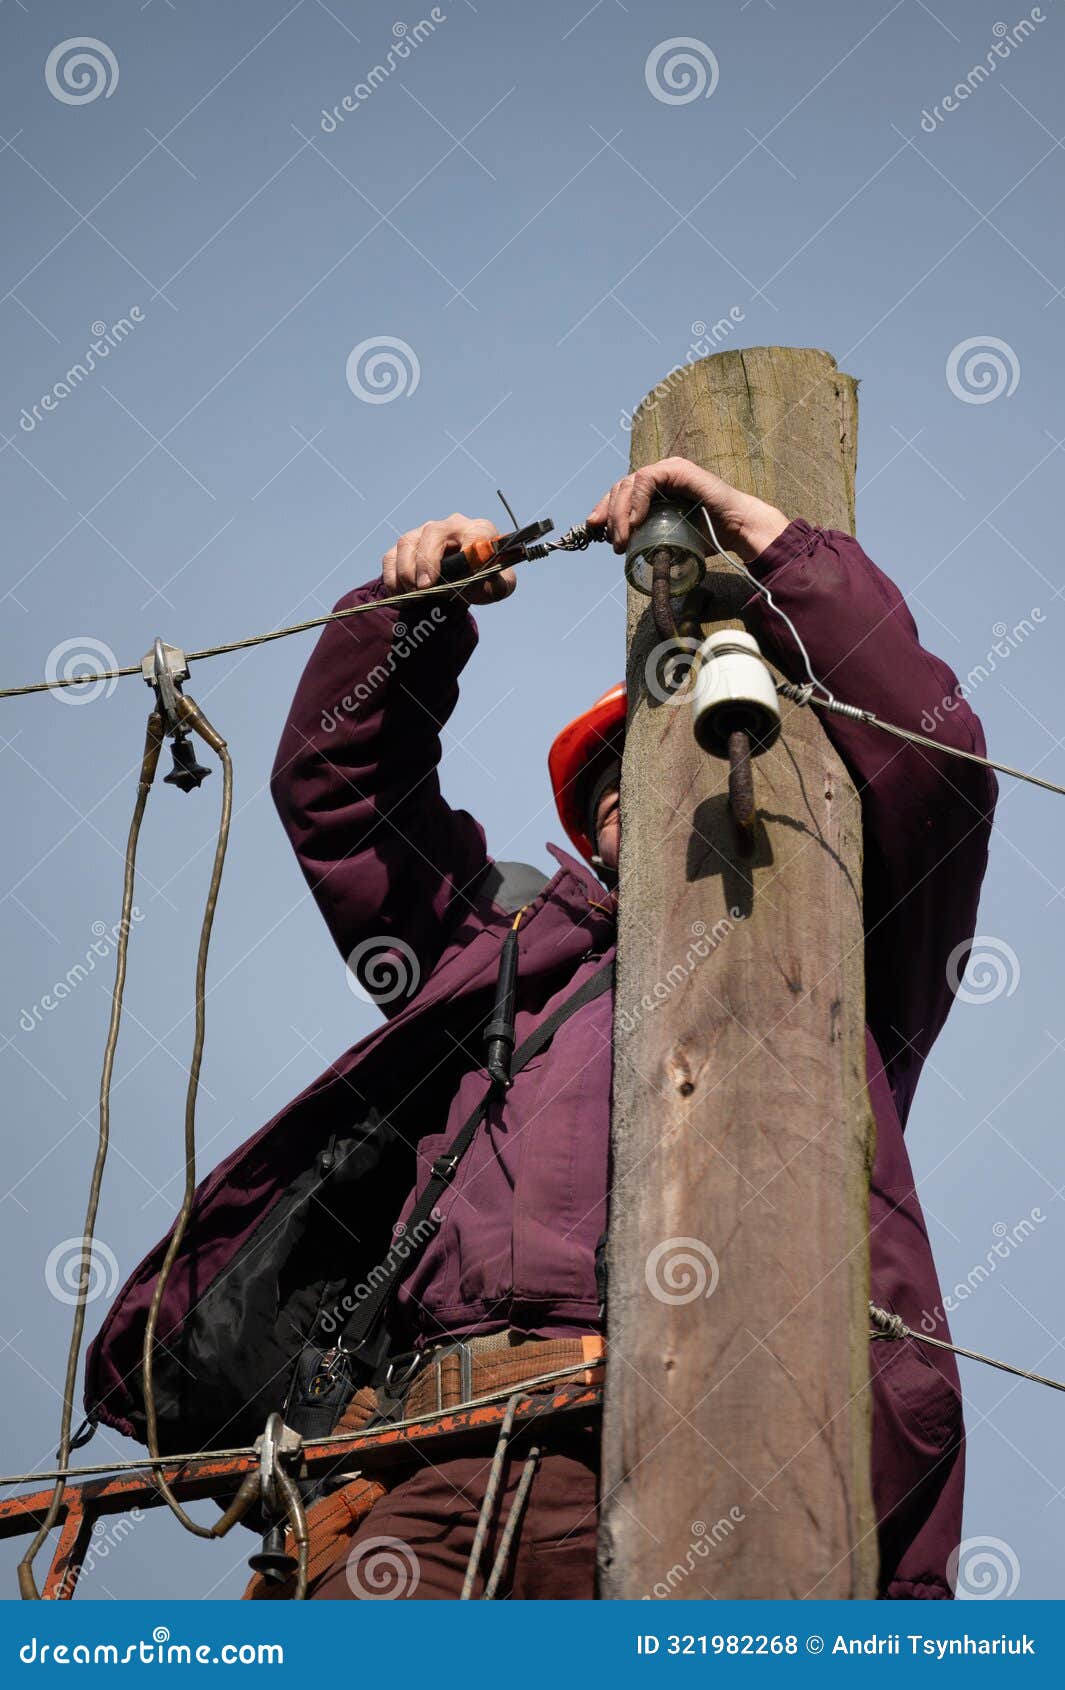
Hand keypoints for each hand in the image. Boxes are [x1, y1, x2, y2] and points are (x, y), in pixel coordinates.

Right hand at [382, 514, 515, 605]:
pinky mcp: (406, 546)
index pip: (476, 532)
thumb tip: (486, 581)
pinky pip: (391, 557)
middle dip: (426, 561)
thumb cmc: (485, 580)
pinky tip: (402, 595)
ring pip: (407, 543)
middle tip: (426, 587)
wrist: (465, 581)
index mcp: (479, 531)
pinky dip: (392, 578)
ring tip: (415, 595)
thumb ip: (498, 585)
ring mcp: (424, 533)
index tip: (467, 571)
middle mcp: (451, 526)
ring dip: (407, 572)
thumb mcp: (499, 586)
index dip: (471, 549)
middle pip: (432, 532)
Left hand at [587, 457, 789, 564]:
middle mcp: (659, 476)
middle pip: (620, 488)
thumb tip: (624, 551)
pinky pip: (648, 479)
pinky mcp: (678, 470)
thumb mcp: (666, 538)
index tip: (594, 530)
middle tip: (614, 544)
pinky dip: (637, 499)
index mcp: (654, 490)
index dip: (604, 511)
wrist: (736, 530)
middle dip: (610, 516)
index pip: (620, 494)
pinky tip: (636, 521)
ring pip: (630, 483)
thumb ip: (646, 537)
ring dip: (621, 513)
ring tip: (623, 538)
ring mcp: (668, 470)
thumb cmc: (706, 536)